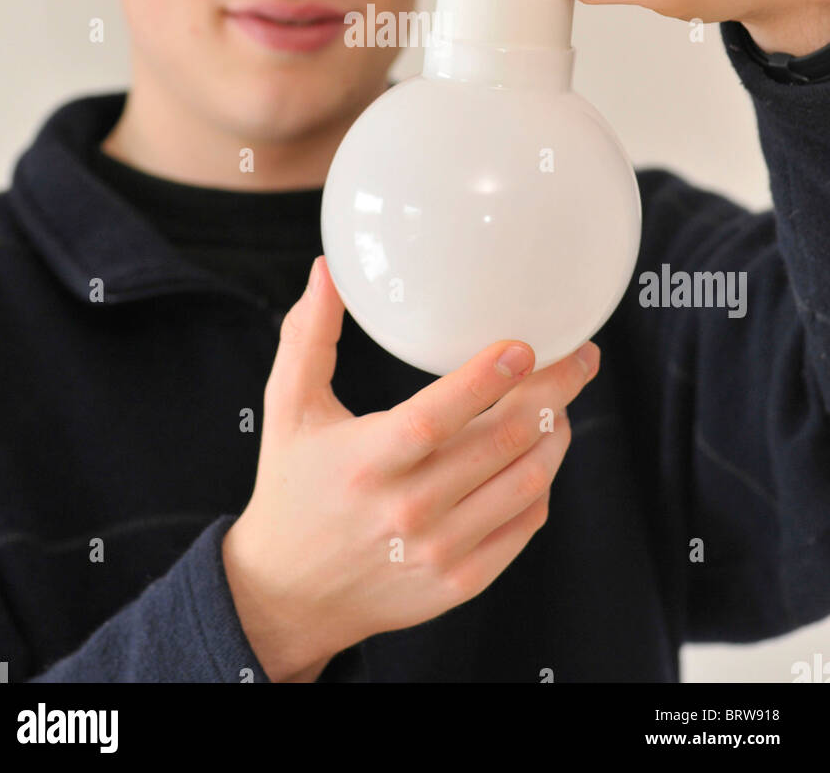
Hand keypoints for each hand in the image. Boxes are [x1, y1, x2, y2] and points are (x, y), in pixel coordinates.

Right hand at [222, 254, 599, 681]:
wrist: (289, 595)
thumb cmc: (291, 487)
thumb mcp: (288, 409)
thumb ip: (308, 337)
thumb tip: (326, 271)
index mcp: (367, 461)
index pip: (437, 417)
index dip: (485, 380)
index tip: (525, 346)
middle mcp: (407, 510)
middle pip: (500, 444)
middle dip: (552, 392)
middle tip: (579, 358)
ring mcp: (439, 551)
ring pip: (525, 483)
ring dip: (555, 434)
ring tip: (559, 402)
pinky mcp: (460, 581)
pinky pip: (524, 524)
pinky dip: (541, 483)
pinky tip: (539, 453)